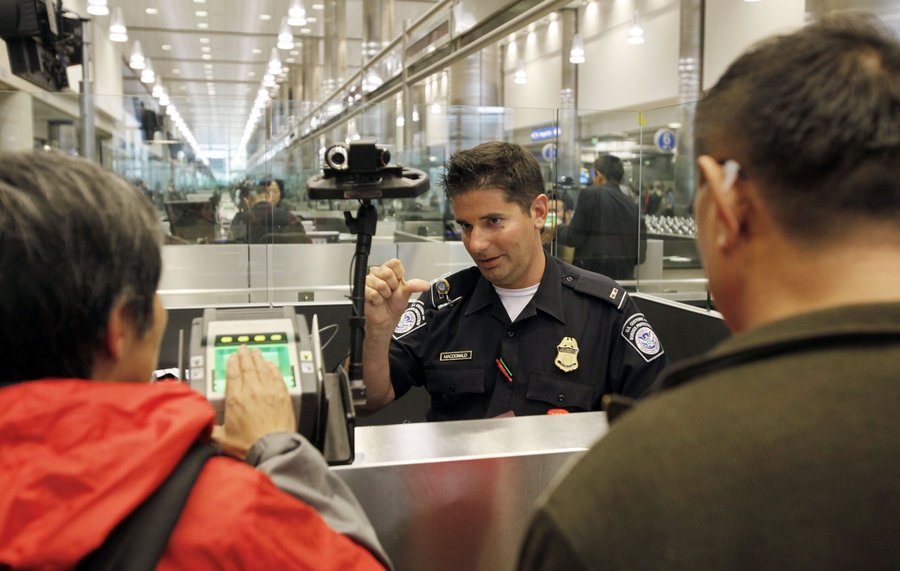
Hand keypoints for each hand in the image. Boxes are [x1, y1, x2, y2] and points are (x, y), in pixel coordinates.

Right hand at [212, 345, 295, 459]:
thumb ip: (211, 430)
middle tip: (243, 349)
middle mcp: (252, 391)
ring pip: (262, 368)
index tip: (232, 357)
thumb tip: (203, 428)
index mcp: (235, 399)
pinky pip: (277, 375)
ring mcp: (268, 391)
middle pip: (248, 366)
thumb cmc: (250, 445)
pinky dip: (273, 368)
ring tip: (255, 352)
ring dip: (258, 358)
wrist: (272, 448)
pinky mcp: (282, 395)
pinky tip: (271, 365)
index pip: (233, 373)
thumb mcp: (222, 438)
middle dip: (244, 355)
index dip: (232, 363)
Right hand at [364, 258, 430, 336]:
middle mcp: (377, 274)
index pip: (394, 263)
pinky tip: (376, 301)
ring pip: (380, 284)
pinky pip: (372, 292)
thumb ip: (415, 286)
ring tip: (383, 298)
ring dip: (384, 295)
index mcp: (388, 271)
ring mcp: (368, 281)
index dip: (398, 275)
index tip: (397, 284)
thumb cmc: (393, 306)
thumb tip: (426, 285)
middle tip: (389, 293)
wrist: (386, 320)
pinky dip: (377, 300)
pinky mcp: (361, 290)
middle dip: (392, 287)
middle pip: (386, 272)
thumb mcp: (406, 294)